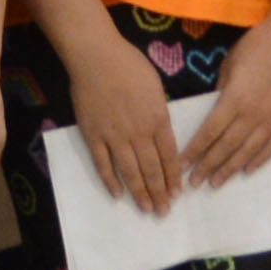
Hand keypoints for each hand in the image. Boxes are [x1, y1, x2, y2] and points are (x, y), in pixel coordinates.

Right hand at [64, 41, 183, 213]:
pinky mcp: (93, 134)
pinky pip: (102, 163)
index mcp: (158, 119)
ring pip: (130, 171)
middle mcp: (138, 133)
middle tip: (164, 212)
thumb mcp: (156, 88)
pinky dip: (110, 180)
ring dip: (139, 193)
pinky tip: (117, 194)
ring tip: (146, 209)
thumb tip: (162, 133)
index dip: (173, 178)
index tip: (177, 195)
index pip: (169, 157)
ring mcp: (114, 136)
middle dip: (160, 193)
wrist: (96, 56)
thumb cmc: (130, 65)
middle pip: (152, 169)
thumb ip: (160, 114)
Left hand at [186, 31, 270, 187]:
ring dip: (231, 169)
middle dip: (208, 166)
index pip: (210, 132)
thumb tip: (214, 112)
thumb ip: (221, 93)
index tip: (181, 165)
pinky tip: (248, 170)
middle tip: (194, 183)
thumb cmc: (257, 46)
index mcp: (234, 100)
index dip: (194, 151)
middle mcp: (253, 114)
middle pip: (227, 147)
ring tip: (216, 183)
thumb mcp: (230, 66)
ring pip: (249, 152)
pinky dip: (260, 160)